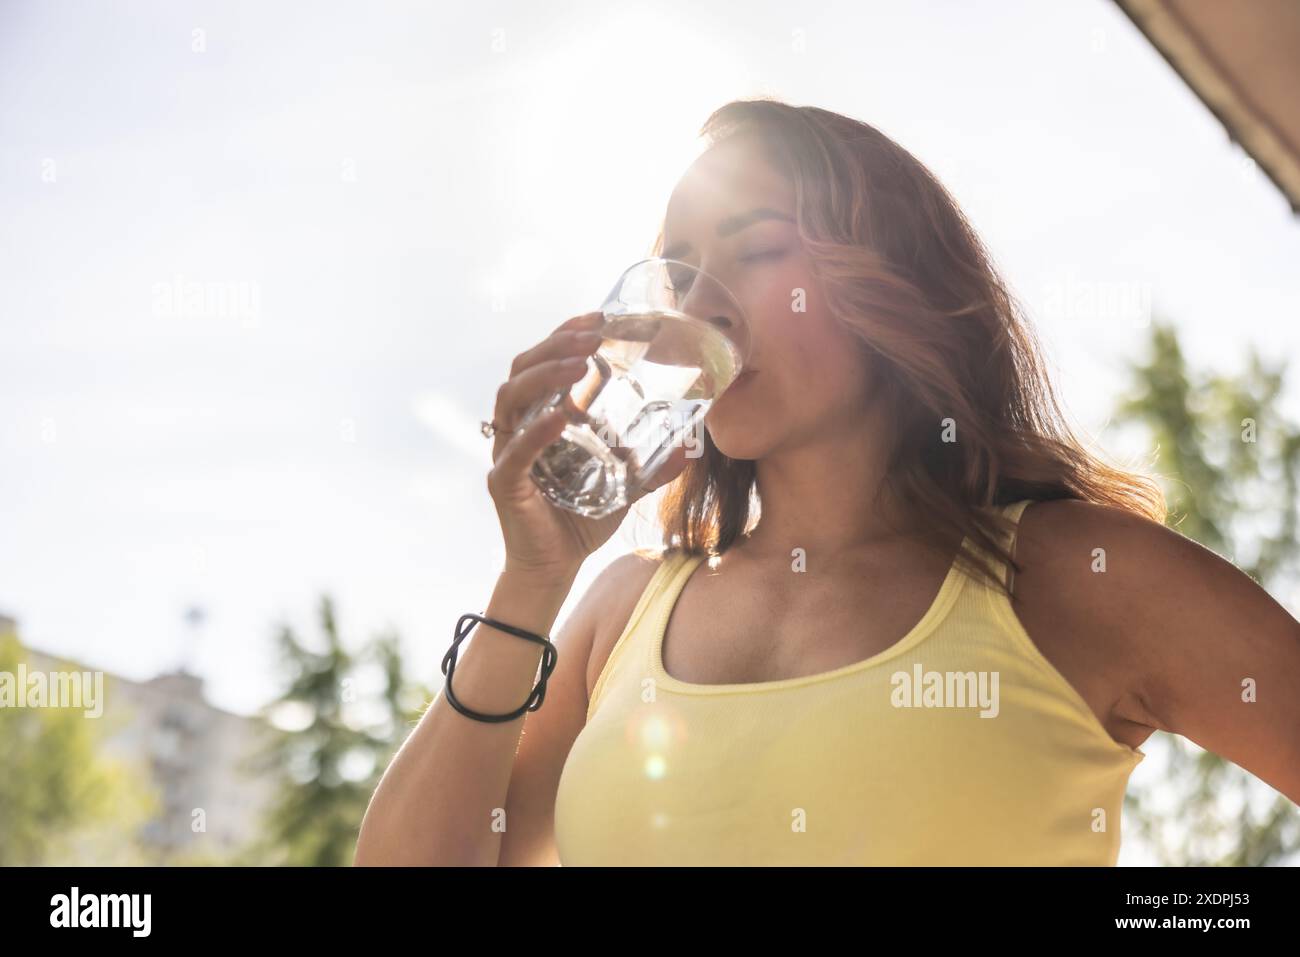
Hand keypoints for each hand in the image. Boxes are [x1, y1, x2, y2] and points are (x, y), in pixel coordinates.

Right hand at [486, 311, 689, 581]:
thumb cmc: (580, 521)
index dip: (566, 334)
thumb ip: (652, 464)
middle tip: (591, 332)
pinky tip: (562, 416)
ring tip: (576, 362)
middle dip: (555, 344)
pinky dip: (537, 431)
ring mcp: (507, 452)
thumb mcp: (625, 486)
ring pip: (511, 398)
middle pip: (523, 368)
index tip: (598, 316)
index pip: (545, 361)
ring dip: (544, 375)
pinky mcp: (504, 482)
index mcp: (542, 417)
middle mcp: (518, 426)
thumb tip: (691, 445)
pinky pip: (515, 450)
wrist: (555, 568)